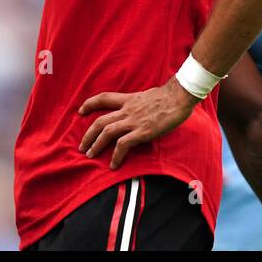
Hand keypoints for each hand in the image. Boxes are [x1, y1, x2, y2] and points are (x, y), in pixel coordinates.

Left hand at [77, 76, 199, 168]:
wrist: (180, 97)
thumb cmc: (169, 96)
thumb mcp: (148, 96)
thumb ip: (139, 103)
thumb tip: (138, 109)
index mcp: (129, 99)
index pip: (104, 98)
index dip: (90, 104)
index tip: (81, 111)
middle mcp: (127, 110)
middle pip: (101, 121)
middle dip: (88, 134)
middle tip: (82, 146)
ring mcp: (134, 121)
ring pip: (107, 132)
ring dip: (96, 145)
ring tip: (90, 155)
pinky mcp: (142, 132)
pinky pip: (123, 145)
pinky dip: (116, 155)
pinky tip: (114, 164)